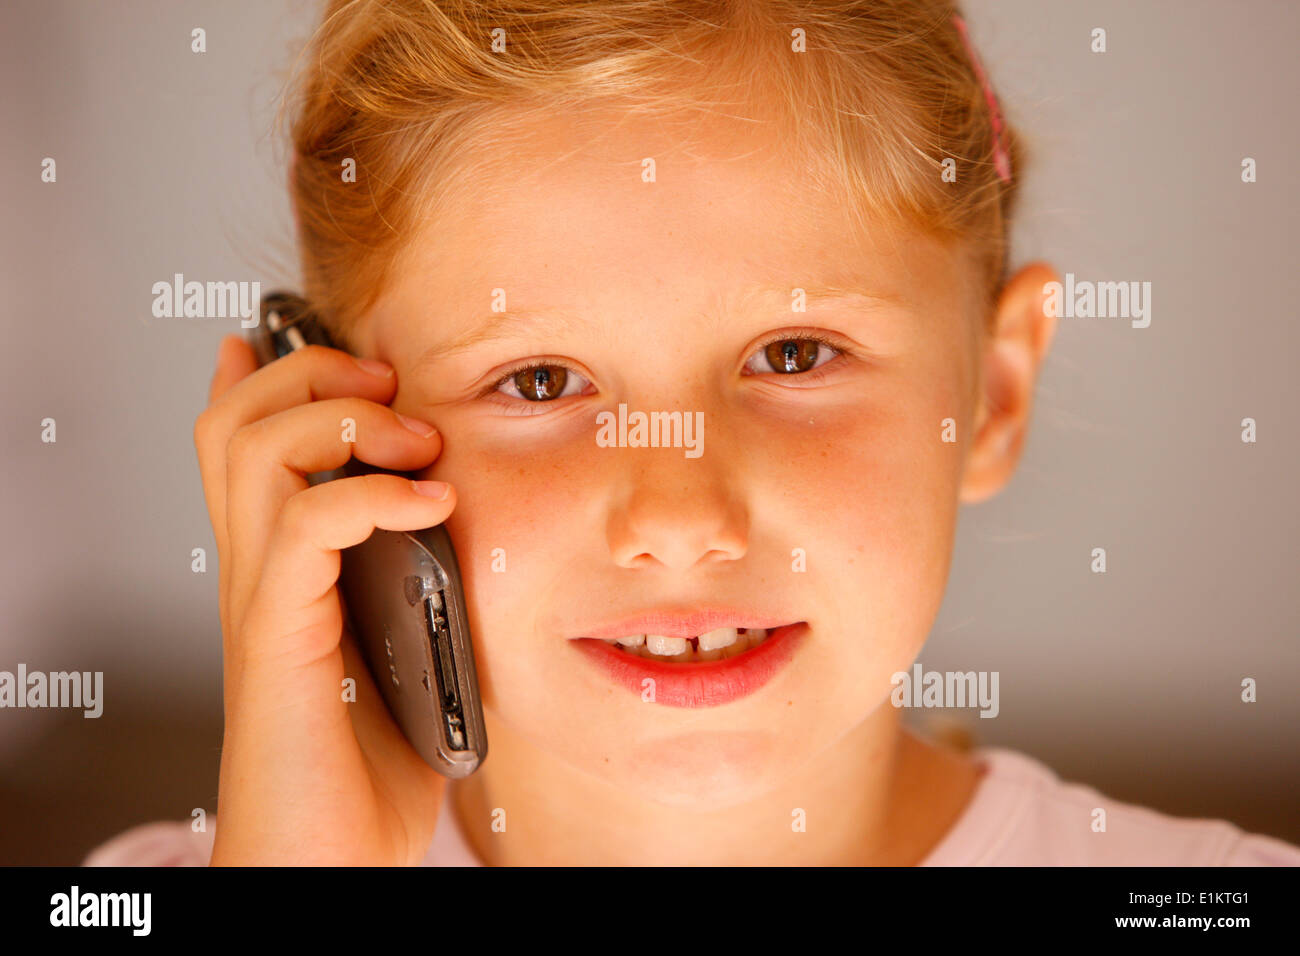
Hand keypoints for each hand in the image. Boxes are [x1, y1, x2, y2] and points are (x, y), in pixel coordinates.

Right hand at [194, 334, 453, 864]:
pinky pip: (305, 525)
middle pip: (231, 421)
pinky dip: (370, 494)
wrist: (326, 856)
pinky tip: (428, 504)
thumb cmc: (367, 764)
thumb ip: (417, 584)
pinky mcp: (280, 635)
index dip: (264, 376)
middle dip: (307, 372)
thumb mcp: (404, 646)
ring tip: (412, 437)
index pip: (240, 446)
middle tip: (384, 382)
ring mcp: (264, 599)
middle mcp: (259, 572)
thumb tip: (464, 535)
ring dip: (338, 416)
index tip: (320, 341)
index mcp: (285, 568)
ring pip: (251, 450)